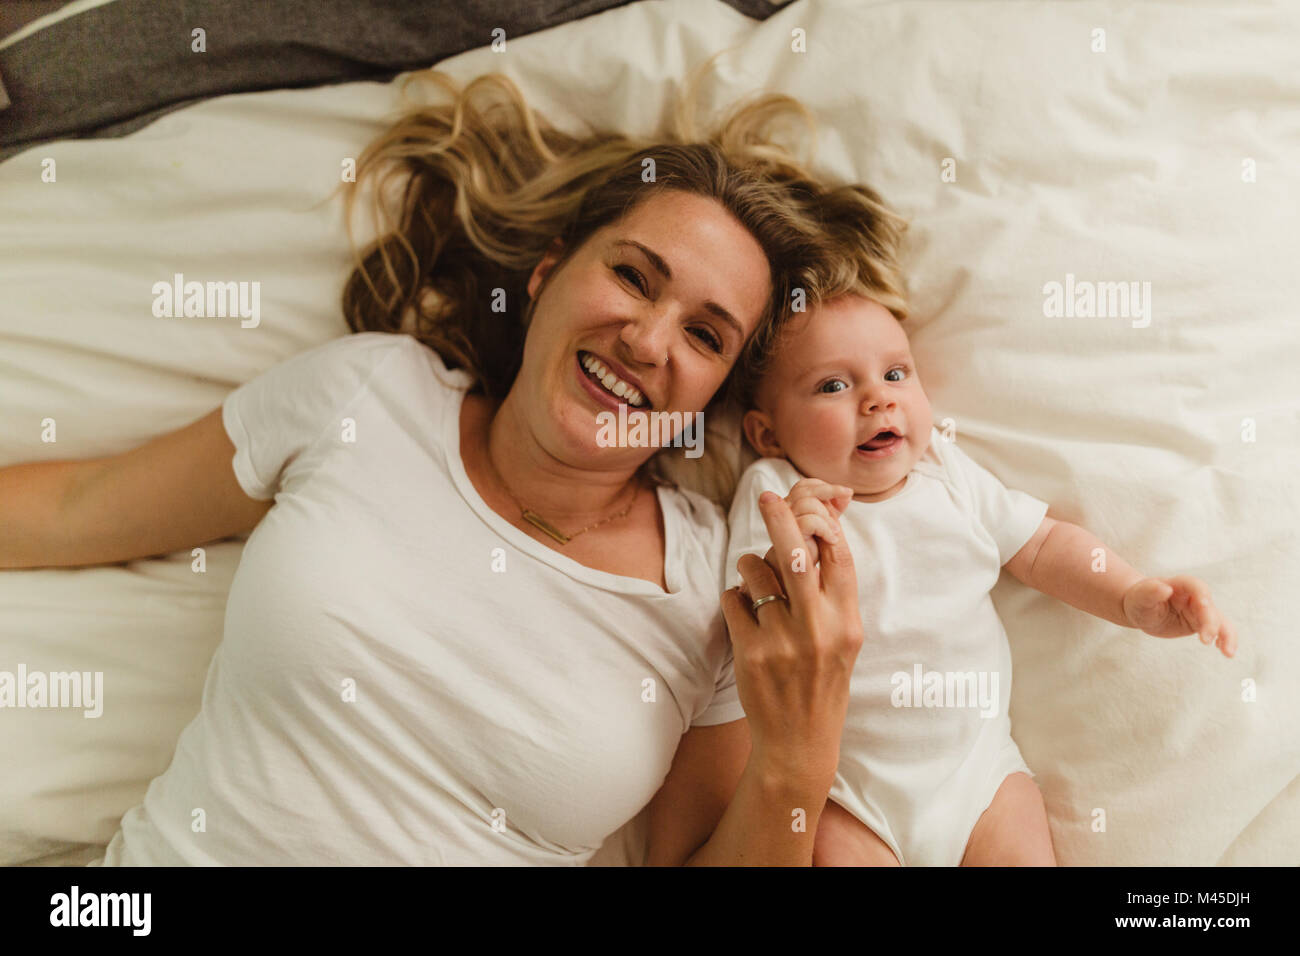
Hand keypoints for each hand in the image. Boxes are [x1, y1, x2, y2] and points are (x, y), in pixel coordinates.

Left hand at [720, 491, 863, 786]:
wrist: (800, 742)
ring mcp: (783, 641)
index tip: (802, 499)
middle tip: (767, 497)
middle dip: (780, 516)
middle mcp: (819, 628)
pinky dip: (734, 597)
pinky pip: (732, 599)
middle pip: (797, 552)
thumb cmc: (821, 679)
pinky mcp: (750, 653)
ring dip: (750, 566)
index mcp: (847, 620)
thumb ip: (832, 588)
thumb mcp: (843, 635)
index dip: (820, 518)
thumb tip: (821, 524)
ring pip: (756, 571)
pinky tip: (745, 616)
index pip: (838, 553)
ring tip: (755, 584)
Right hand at [785, 479, 854, 565]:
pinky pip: (809, 522)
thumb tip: (847, 494)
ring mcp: (782, 528)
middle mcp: (782, 515)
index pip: (803, 487)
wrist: (809, 582)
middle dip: (828, 491)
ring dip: (827, 516)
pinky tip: (831, 540)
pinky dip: (826, 529)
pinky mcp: (786, 541)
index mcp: (791, 510)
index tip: (845, 494)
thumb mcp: (827, 528)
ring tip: (835, 533)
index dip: (823, 486)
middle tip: (846, 497)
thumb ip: (832, 510)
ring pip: (807, 503)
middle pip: (802, 489)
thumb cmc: (816, 556)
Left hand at [1122, 575, 1236, 656]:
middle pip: (1208, 606)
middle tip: (1205, 639)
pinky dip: (1224, 639)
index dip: (1202, 594)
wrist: (1140, 609)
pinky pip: (1218, 630)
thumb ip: (1150, 591)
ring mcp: (1199, 610)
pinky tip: (1226, 651)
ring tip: (1227, 652)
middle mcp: (1193, 596)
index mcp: (1179, 585)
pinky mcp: (1201, 623)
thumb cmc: (1139, 600)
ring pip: (1219, 619)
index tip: (1204, 605)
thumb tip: (1165, 588)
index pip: (1195, 586)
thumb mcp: (1140, 597)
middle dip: (1210, 622)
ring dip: (1226, 635)